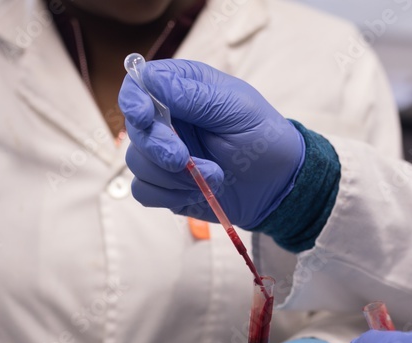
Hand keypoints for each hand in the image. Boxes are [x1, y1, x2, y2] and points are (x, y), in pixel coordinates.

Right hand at [119, 59, 303, 228]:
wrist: (277, 185)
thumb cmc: (263, 137)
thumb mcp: (234, 108)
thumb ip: (192, 94)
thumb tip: (149, 78)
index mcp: (182, 89)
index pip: (139, 86)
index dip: (134, 100)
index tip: (144, 117)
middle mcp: (167, 119)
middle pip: (135, 130)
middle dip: (157, 148)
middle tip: (182, 160)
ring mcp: (163, 154)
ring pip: (137, 163)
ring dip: (173, 176)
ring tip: (212, 176)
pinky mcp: (164, 185)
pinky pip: (144, 191)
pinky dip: (169, 195)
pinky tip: (197, 192)